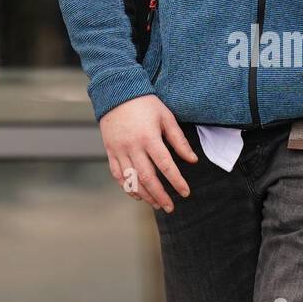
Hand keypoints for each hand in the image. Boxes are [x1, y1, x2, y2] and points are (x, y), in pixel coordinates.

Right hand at [100, 95, 198, 212]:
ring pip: (132, 180)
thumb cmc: (145, 104)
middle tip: (170, 207)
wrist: (116, 94)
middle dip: (160, 195)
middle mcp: (133, 146)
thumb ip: (179, 140)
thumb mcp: (166, 118)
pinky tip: (137, 195)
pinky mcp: (110, 151)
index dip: (176, 181)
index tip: (185, 193)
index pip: (165, 165)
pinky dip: (127, 187)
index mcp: (149, 137)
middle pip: (148, 178)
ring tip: (157, 204)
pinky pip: (118, 175)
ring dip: (145, 195)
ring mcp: (119, 150)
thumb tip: (192, 160)